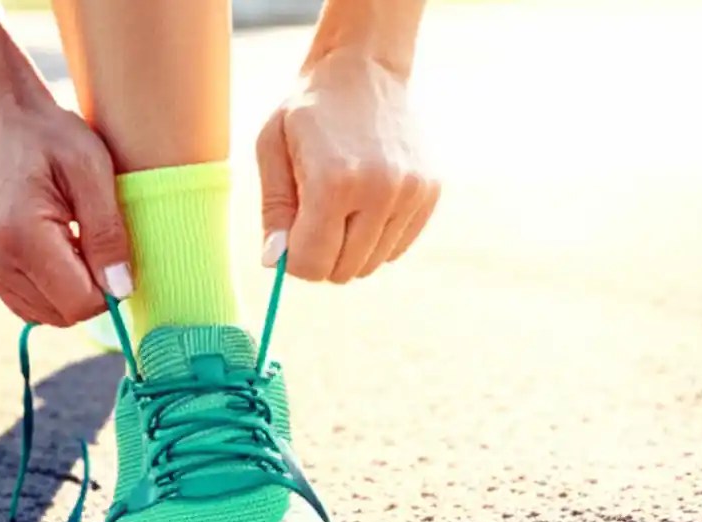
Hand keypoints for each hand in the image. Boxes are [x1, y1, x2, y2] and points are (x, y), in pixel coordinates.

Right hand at [0, 100, 132, 326]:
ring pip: (50, 316)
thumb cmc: (54, 138)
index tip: (114, 254)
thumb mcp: (93, 172)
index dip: (109, 289)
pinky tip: (57, 252)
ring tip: (73, 240)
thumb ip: (108, 234)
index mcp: (20, 236)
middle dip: (91, 289)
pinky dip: (54, 290)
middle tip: (93, 241)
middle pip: (65, 315)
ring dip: (72, 290)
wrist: (5, 123)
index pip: (78, 303)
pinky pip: (33, 306)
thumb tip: (121, 290)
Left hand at [256, 50, 439, 282]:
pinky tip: (365, 201)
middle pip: (343, 271)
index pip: (312, 264)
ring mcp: (410, 193)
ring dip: (349, 247)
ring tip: (340, 205)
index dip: (294, 259)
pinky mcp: (429, 193)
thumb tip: (276, 262)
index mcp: (334, 181)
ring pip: (371, 264)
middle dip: (321, 255)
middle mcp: (379, 191)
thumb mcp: (272, 150)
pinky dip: (375, 238)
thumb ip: (274, 211)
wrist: (364, 70)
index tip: (291, 235)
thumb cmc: (308, 112)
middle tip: (313, 219)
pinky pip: (396, 248)